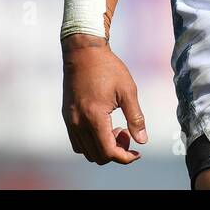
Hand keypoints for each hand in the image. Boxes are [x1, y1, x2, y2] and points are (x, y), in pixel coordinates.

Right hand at [61, 35, 147, 164]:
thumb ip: (135, 118)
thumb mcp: (128, 91)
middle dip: (116, 152)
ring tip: (116, 129)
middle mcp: (78, 123)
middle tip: (127, 133)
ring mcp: (70, 121)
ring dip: (103, 148)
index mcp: (94, 117)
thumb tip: (142, 141)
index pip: (108, 152)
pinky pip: (77, 142)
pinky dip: (91, 143)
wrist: (84, 52)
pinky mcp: (67, 116)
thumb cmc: (108, 68)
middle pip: (97, 156)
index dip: (125, 157)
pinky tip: (103, 127)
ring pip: (86, 151)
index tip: (137, 153)